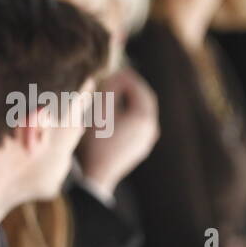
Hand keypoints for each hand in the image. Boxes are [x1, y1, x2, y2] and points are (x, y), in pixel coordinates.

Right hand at [76, 64, 158, 198]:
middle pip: (144, 103)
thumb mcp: (99, 111)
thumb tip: (117, 75)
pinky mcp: (139, 150)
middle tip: (118, 80)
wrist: (95, 176)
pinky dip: (128, 118)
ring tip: (114, 97)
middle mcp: (150, 129)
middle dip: (131, 90)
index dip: (129, 78)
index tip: (117, 70)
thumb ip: (111, 90)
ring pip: (141, 116)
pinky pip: (137, 128)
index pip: (141, 90)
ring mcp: (146, 141)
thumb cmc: (95, 143)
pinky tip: (114, 118)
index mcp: (144, 118)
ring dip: (129, 104)